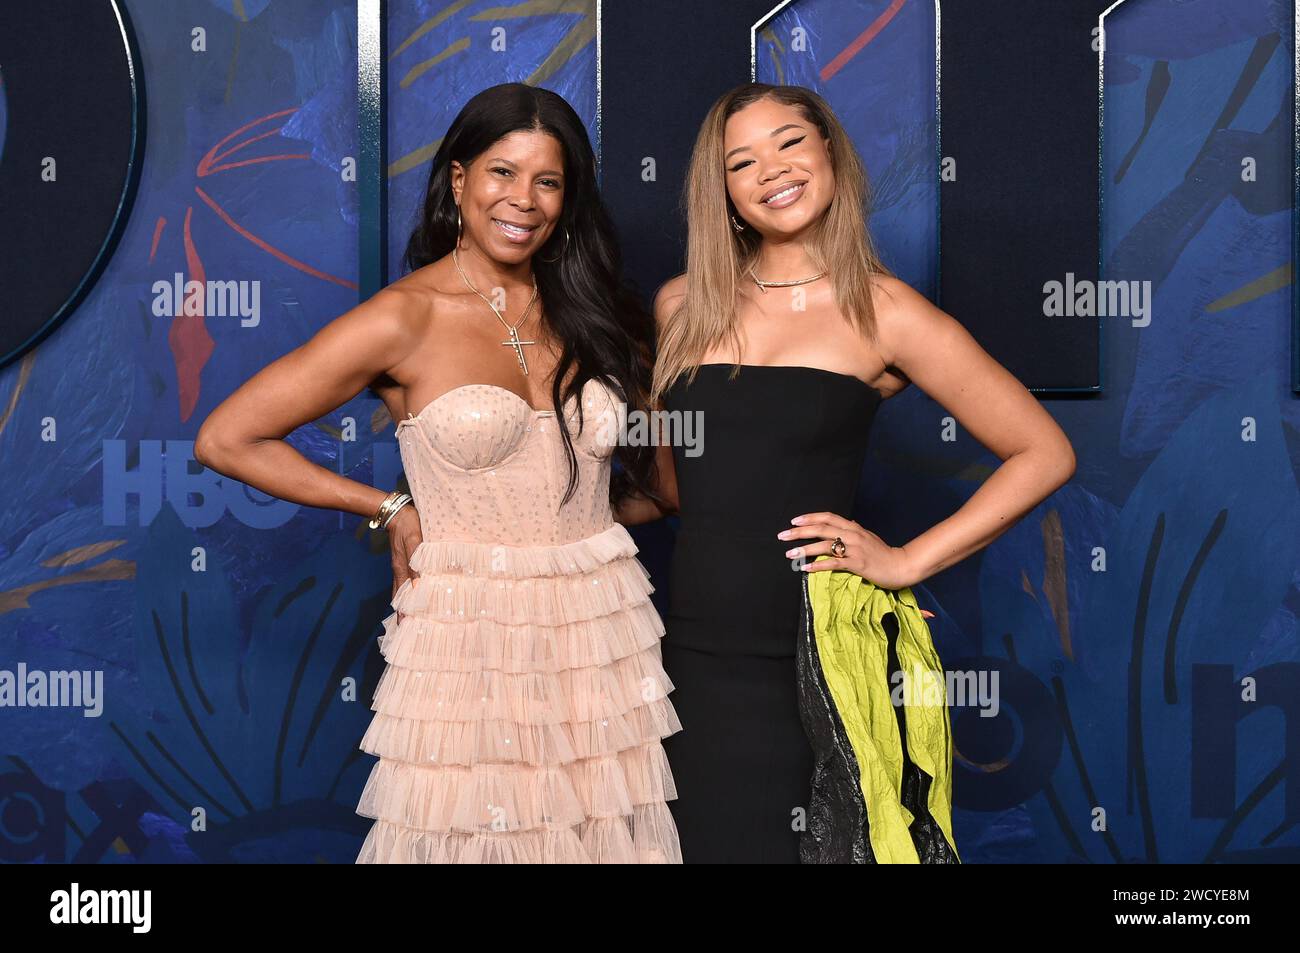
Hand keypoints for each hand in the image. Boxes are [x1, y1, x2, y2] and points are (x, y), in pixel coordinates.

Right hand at [387, 505, 421, 623]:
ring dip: (405, 604)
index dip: (404, 612)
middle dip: (403, 613)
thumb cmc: (408, 525)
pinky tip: (414, 595)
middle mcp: (400, 571)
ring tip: (410, 618)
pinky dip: (408, 592)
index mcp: (402, 569)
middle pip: (400, 597)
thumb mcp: (415, 541)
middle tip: (407, 629)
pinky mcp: (404, 562)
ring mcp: (401, 567)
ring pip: (401, 590)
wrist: (396, 513)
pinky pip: (404, 581)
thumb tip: (419, 584)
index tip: (406, 627)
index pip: (402, 596)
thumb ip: (417, 561)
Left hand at [778, 511, 919, 590]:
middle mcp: (852, 534)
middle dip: (799, 532)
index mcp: (853, 527)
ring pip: (824, 546)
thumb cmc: (884, 553)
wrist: (901, 565)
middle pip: (821, 529)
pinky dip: (818, 566)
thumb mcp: (869, 537)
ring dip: (804, 550)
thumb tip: (848, 522)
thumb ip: (856, 530)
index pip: (827, 517)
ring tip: (789, 554)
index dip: (809, 517)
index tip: (794, 521)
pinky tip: (806, 569)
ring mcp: (855, 549)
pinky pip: (834, 564)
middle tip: (782, 535)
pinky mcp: (857, 564)